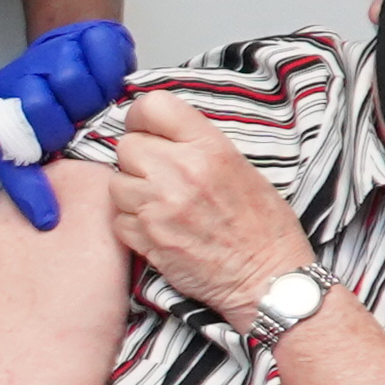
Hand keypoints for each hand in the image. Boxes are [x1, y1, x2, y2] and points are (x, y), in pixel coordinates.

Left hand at [0, 21, 134, 228]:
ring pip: (72, 81)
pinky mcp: (85, 33)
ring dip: (92, 94)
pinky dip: (111, 67)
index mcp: (4, 108)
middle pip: (42, 111)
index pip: (10, 152)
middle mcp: (22, 78)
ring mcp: (51, 52)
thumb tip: (30, 216)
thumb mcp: (31, 135)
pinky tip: (107, 73)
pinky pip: (102, 54)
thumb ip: (23, 173)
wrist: (76, 43)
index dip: (29, 188)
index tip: (47, 218)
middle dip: (66, 123)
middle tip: (78, 122)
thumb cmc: (57, 97)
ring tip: (94, 98)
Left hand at [102, 91, 314, 320]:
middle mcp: (181, 171)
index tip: (148, 131)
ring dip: (131, 192)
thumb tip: (157, 132)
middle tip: (158, 176)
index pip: (152, 106)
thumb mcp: (239, 166)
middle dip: (137, 160)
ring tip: (160, 204)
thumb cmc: (261, 224)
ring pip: (116, 182)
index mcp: (208, 146)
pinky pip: (117, 218)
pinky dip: (131, 223)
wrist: (268, 277)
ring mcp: (160, 205)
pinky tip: (157, 227)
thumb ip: (195, 145)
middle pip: (127, 146)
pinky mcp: (146, 237)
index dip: (143, 119)